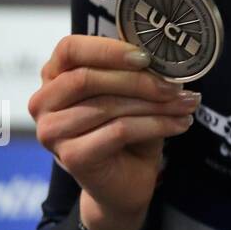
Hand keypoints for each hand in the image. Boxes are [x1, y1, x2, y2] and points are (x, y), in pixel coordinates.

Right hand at [28, 35, 199, 229]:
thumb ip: (136, 72)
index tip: (147, 57)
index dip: (108, 49)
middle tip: (177, 86)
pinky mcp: (71, 157)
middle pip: (88, 78)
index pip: (70, 49)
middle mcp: (44, 102)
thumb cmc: (126, 130)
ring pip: (107, 106)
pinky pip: (119, 131)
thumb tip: (165, 56)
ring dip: (156, 104)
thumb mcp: (130, 94)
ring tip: (187, 104)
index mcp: (54, 76)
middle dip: (140, 80)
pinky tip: (180, 124)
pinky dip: (156, 124)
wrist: (126, 180)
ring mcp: (52, 132)